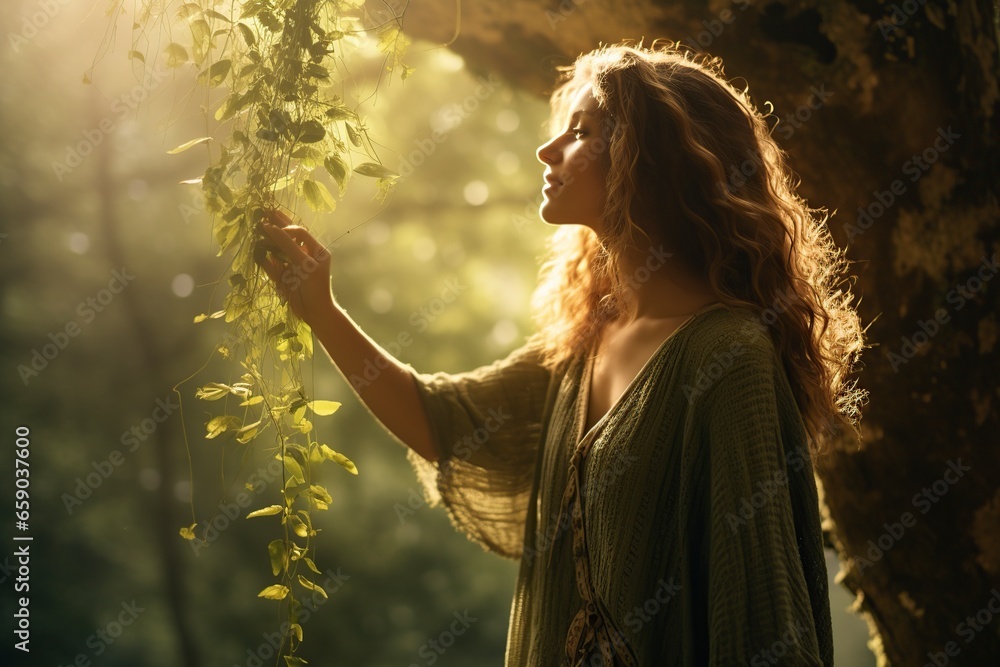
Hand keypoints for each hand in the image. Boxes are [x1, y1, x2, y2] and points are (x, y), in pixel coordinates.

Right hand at [254, 210, 333, 324]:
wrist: (314, 313)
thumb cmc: (315, 287)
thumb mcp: (304, 264)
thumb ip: (288, 246)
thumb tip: (270, 228)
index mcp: (315, 250)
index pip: (299, 232)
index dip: (285, 227)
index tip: (270, 227)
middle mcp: (303, 255)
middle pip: (288, 236)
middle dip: (276, 224)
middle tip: (263, 211)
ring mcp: (292, 265)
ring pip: (277, 249)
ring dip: (268, 240)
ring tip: (257, 227)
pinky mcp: (282, 277)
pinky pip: (271, 265)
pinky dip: (264, 258)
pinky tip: (256, 250)